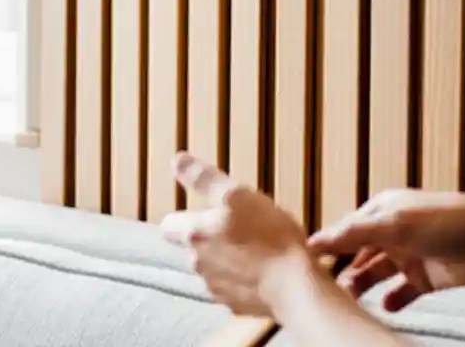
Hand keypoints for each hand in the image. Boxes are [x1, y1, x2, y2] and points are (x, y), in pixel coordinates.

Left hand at [160, 152, 319, 318]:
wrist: (296, 286)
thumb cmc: (270, 237)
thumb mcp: (237, 195)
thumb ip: (203, 178)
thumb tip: (177, 160)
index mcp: (195, 235)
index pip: (169, 225)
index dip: (184, 216)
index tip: (205, 211)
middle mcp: (198, 264)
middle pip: (192, 246)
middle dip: (209, 237)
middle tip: (238, 226)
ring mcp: (216, 288)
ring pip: (212, 267)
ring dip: (226, 257)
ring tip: (255, 247)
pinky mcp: (235, 304)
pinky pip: (231, 286)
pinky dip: (241, 278)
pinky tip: (262, 269)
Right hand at [309, 189, 464, 311]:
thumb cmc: (445, 222)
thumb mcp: (393, 224)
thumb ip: (352, 234)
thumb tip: (313, 241)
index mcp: (381, 211)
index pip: (345, 231)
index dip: (327, 248)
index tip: (307, 267)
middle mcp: (391, 233)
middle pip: (357, 256)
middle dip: (343, 273)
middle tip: (330, 292)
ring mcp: (408, 256)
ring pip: (375, 276)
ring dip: (363, 288)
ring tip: (352, 303)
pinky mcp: (424, 279)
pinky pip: (400, 293)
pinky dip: (391, 301)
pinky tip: (386, 306)